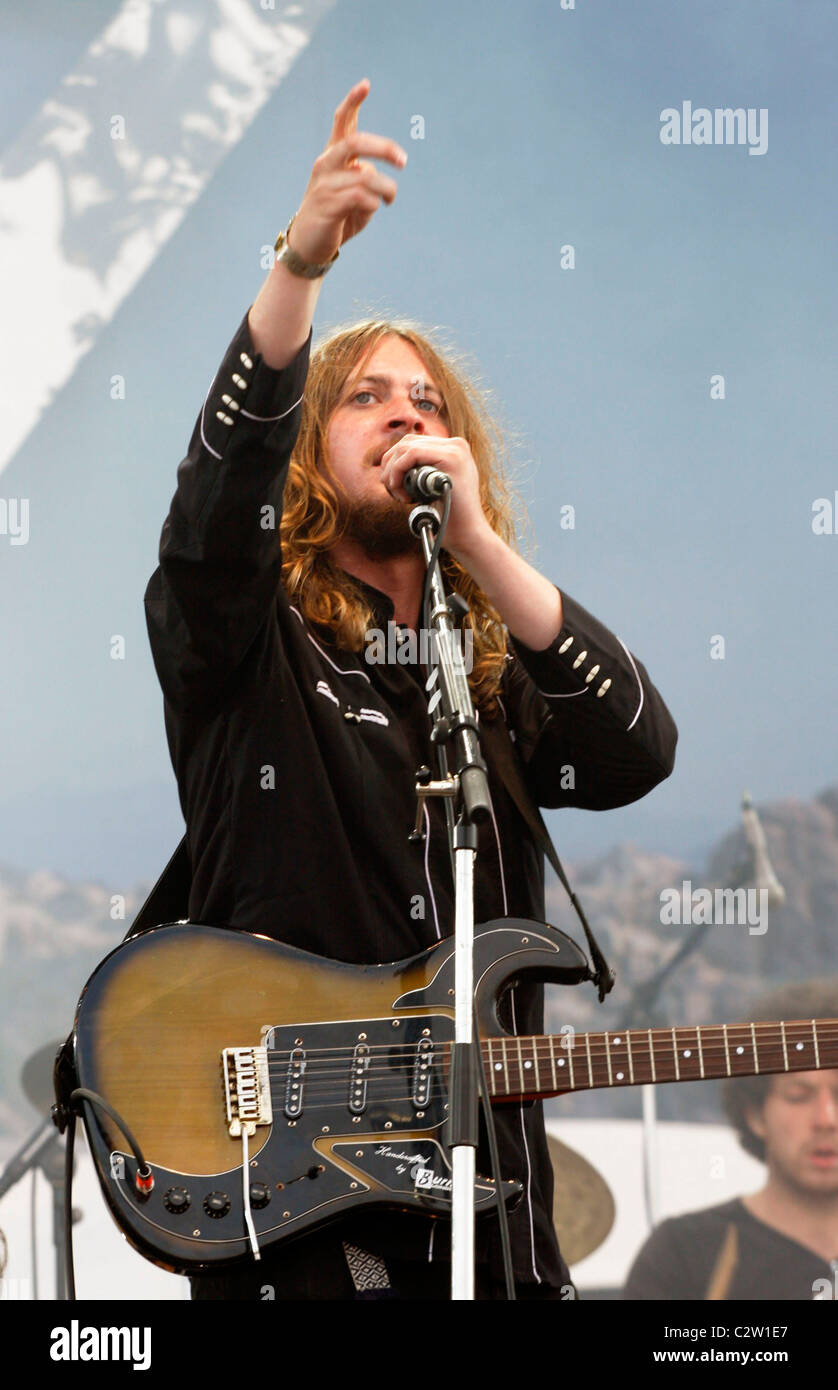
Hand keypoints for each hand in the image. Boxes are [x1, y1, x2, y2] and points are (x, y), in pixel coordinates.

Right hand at [289, 79, 407, 265]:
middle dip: (384, 148)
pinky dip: (375, 202)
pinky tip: (375, 208)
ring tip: (390, 199)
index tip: (366, 84)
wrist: (309, 247)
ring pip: (366, 176)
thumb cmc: (335, 218)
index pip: (341, 122)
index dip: (353, 102)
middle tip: (402, 161)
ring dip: (387, 187)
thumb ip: (366, 180)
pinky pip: (362, 197)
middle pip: (357, 142)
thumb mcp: (354, 195)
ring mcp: (325, 185)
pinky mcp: (328, 205)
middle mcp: (326, 165)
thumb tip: (374, 175)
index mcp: (333, 157)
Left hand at [379, 435, 493, 559]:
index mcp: (452, 450)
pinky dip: (398, 471)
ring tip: (400, 495)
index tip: (395, 489)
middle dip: (390, 467)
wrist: (467, 535)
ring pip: (405, 447)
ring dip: (393, 472)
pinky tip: (403, 492)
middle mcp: (456, 445)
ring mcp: (455, 449)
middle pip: (406, 442)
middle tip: (394, 492)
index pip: (412, 444)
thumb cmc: (448, 518)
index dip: (395, 464)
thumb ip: (422, 472)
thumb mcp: (432, 488)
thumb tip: (391, 464)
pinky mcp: (451, 458)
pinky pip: (411, 454)